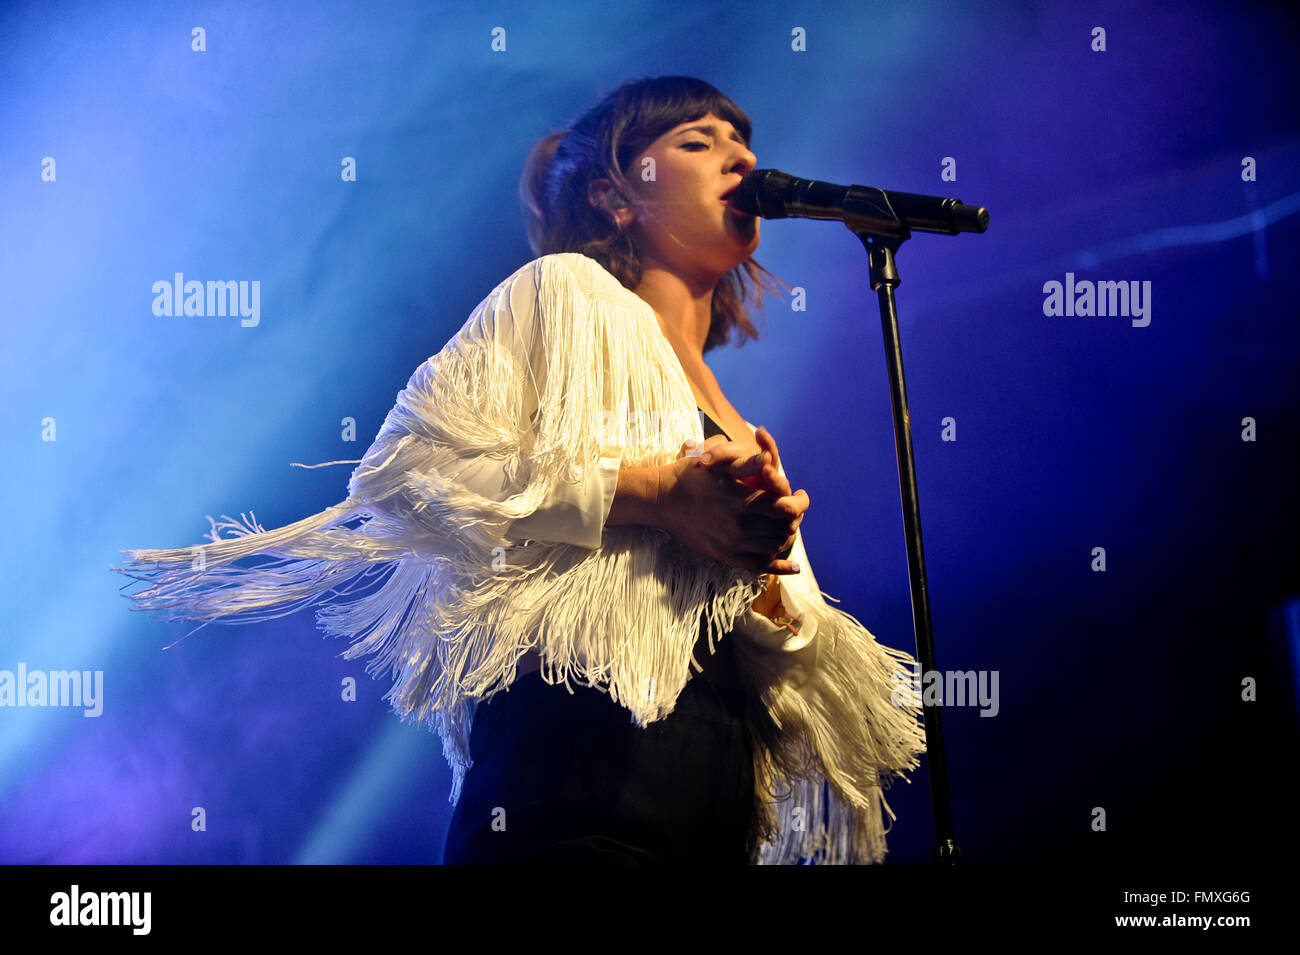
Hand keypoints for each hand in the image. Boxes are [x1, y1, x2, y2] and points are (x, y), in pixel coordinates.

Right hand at [657, 428, 808, 575]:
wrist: (660, 500)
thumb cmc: (689, 475)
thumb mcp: (716, 462)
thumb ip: (746, 463)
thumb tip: (769, 460)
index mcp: (742, 500)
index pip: (786, 508)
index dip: (800, 502)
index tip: (800, 494)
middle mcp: (740, 525)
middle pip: (785, 528)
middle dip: (795, 517)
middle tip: (794, 508)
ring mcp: (732, 544)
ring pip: (775, 546)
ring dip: (786, 535)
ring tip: (786, 524)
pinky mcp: (725, 556)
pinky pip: (759, 567)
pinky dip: (779, 567)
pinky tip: (793, 567)